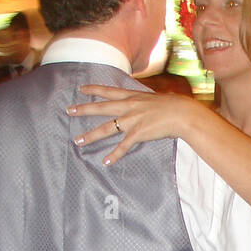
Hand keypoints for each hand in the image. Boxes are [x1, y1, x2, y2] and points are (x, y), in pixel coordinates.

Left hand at [66, 84, 198, 164]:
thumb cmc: (172, 106)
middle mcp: (128, 107)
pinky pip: (123, 146)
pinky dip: (114, 155)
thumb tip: (144, 104)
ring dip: (91, 136)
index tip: (81, 89)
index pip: (108, 91)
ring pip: (106, 128)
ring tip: (78, 141)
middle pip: (100, 108)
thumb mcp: (154, 99)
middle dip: (83, 109)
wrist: (181, 113)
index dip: (93, 89)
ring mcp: (131, 121)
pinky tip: (106, 162)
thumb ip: (144, 102)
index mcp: (132, 97)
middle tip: (68, 110)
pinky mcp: (138, 134)